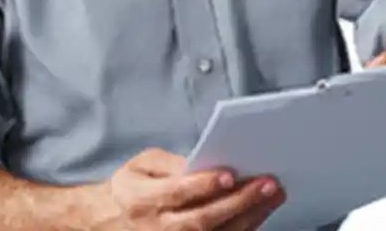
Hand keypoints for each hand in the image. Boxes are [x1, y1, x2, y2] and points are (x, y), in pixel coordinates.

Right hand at [92, 148, 285, 229]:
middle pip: (202, 220)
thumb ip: (170, 163)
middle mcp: (158, 229)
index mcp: (142, 200)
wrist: (112, 222)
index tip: (230, 173)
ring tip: (272, 196)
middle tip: (267, 183)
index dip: (203, 185)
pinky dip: (243, 230)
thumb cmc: (132, 188)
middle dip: (238, 202)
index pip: (176, 194)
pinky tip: (260, 214)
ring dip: (249, 217)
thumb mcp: (142, 165)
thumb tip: (203, 162)